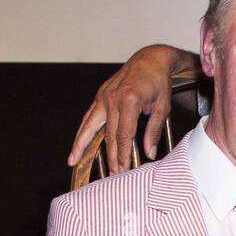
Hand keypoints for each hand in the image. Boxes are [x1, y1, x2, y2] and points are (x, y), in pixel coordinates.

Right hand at [68, 45, 196, 172]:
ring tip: (73, 161)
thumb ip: (153, 131)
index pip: (124, 135)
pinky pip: (88, 116)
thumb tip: (149, 153)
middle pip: (108, 135)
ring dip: (81, 145)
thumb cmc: (158, 83)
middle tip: (111, 176)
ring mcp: (103, 96)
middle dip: (110, 157)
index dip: (123, 154)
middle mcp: (112, 98)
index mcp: (129, 101)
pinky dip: (82, 131)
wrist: (150, 60)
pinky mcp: (100, 95)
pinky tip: (77, 143)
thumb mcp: (162, 108)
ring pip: (90, 125)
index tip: (123, 170)